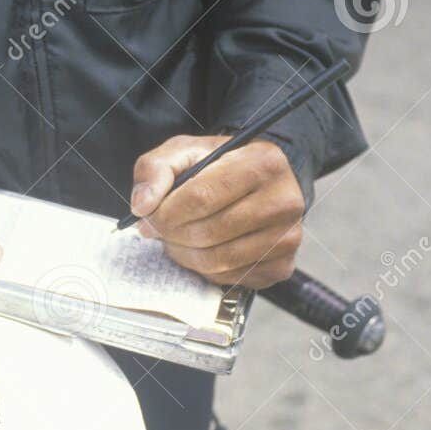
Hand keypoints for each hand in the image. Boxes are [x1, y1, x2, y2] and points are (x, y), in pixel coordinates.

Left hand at [127, 134, 304, 289]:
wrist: (256, 180)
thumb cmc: (218, 164)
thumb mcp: (184, 151)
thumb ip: (155, 169)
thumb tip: (142, 206)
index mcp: (263, 163)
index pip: (201, 197)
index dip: (166, 212)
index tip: (149, 215)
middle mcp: (285, 201)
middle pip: (209, 232)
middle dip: (172, 234)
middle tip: (158, 228)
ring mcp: (288, 238)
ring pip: (218, 260)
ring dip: (184, 254)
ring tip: (175, 238)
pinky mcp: (283, 266)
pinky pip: (230, 278)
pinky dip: (204, 269)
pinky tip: (200, 249)